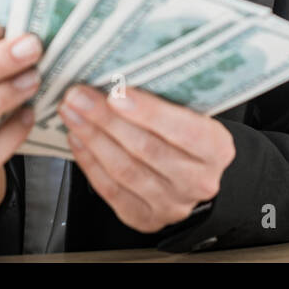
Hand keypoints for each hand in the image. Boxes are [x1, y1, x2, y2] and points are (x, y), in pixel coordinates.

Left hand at [59, 84, 233, 233]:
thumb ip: (165, 98)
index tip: (116, 93)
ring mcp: (171, 204)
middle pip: (146, 148)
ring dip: (92, 137)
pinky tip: (78, 138)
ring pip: (125, 169)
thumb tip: (118, 71)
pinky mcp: (145, 217)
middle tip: (79, 96)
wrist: (191, 173)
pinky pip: (111, 189)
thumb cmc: (185, 134)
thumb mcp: (189, 112)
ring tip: (72, 113)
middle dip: (106, 119)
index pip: (183, 129)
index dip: (148, 112)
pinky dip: (89, 161)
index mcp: (215, 148)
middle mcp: (198, 180)